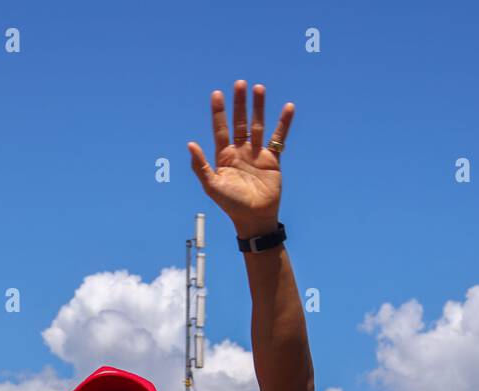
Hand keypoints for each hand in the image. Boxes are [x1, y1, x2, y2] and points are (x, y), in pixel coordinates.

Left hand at [187, 80, 293, 238]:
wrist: (254, 218)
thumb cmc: (231, 205)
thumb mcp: (212, 186)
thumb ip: (201, 166)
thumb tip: (190, 144)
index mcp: (223, 156)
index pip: (220, 128)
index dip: (218, 112)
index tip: (217, 94)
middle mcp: (239, 151)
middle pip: (239, 122)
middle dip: (239, 104)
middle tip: (240, 84)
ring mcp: (256, 154)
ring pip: (258, 125)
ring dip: (258, 107)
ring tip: (259, 88)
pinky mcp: (272, 159)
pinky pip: (278, 138)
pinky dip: (284, 123)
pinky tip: (288, 108)